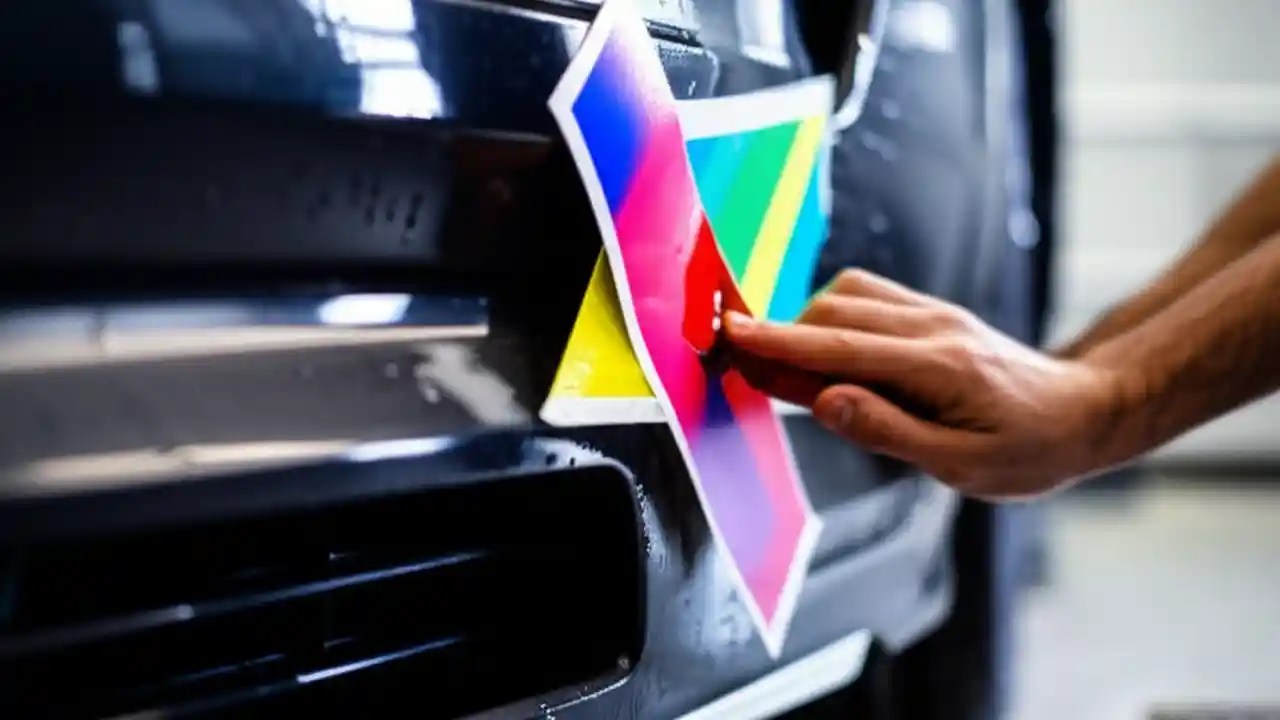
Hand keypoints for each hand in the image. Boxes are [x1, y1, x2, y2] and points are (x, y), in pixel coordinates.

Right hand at [723, 269, 1129, 498]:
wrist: (1083, 410)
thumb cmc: (1028, 450)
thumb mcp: (963, 465)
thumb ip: (889, 431)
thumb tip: (824, 402)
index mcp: (938, 368)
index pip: (840, 349)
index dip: (779, 343)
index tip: (729, 334)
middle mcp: (933, 327)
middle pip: (833, 314)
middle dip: (780, 335)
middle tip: (740, 365)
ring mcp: (933, 313)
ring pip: (846, 296)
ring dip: (805, 325)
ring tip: (784, 368)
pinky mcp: (932, 312)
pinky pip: (866, 297)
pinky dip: (830, 318)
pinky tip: (824, 350)